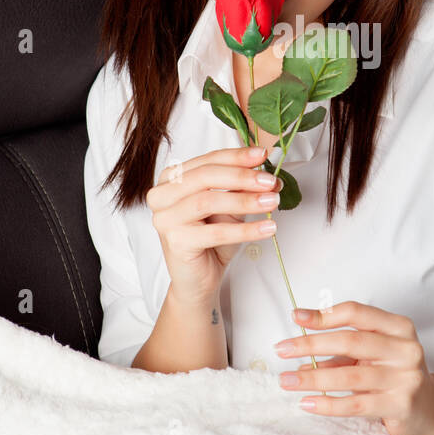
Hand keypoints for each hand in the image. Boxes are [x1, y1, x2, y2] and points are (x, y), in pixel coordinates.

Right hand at [145, 144, 282, 306]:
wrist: (199, 280)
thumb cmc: (211, 240)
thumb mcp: (229, 207)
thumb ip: (240, 188)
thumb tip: (268, 176)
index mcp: (171, 179)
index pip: (207, 160)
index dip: (236, 156)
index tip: (263, 154)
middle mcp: (161, 196)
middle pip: (205, 176)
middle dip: (242, 176)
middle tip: (270, 181)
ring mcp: (165, 219)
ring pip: (208, 201)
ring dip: (245, 200)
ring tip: (272, 202)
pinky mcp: (175, 242)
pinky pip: (215, 232)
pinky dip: (245, 230)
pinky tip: (267, 228)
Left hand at [274, 301, 433, 434]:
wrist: (431, 408)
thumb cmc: (394, 374)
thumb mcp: (373, 355)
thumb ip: (343, 351)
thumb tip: (300, 355)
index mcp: (399, 327)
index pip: (357, 313)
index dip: (324, 314)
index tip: (296, 316)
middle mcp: (405, 349)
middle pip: (350, 341)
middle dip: (310, 344)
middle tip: (281, 349)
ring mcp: (405, 378)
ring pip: (349, 375)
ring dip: (312, 378)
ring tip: (286, 381)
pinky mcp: (400, 405)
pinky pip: (356, 405)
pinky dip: (327, 404)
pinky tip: (306, 403)